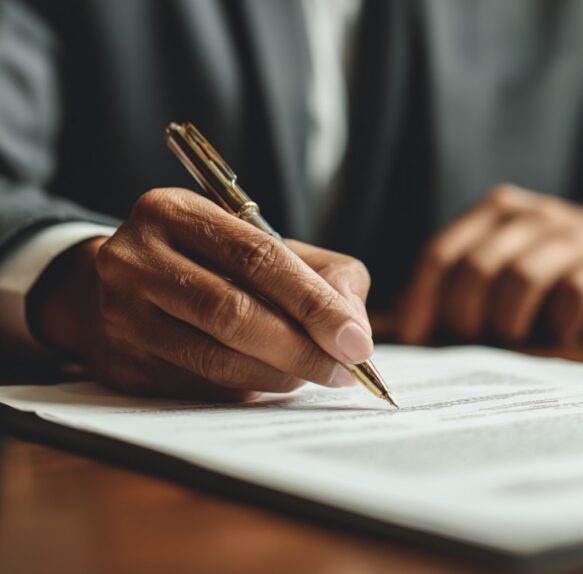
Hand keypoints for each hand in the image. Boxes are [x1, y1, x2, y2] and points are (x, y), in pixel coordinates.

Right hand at [28, 188, 373, 400]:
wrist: (125, 287)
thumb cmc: (216, 263)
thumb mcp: (269, 245)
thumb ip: (327, 275)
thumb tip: (354, 330)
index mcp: (174, 212)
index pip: (256, 257)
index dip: (312, 303)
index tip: (356, 341)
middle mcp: (135, 260)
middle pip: (231, 313)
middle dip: (301, 348)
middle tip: (344, 370)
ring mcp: (120, 316)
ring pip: (216, 360)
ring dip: (279, 375)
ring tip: (315, 374)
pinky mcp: (122, 366)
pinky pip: (202, 389)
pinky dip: (249, 389)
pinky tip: (270, 379)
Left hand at [396, 184, 582, 344]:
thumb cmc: (547, 264)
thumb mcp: (503, 255)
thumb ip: (459, 279)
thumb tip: (402, 325)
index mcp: (496, 211)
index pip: (443, 253)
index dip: (422, 298)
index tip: (414, 336)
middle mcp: (532, 216)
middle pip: (478, 268)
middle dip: (464, 315)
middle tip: (469, 342)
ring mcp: (574, 238)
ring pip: (522, 279)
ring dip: (508, 321)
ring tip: (512, 338)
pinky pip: (574, 295)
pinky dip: (559, 322)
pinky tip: (558, 332)